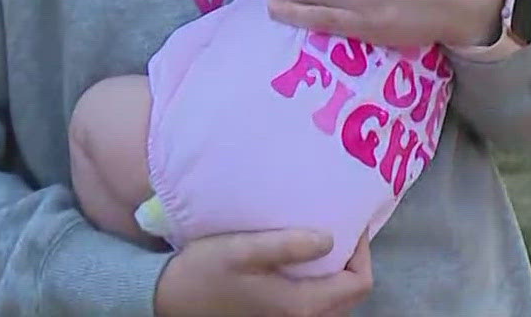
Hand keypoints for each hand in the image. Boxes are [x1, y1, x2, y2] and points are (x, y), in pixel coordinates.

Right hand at [154, 228, 371, 316]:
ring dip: (340, 277)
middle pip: (352, 296)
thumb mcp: (244, 249)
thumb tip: (331, 238)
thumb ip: (288, 244)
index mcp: (300, 306)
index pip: (358, 283)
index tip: (351, 223)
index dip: (363, 251)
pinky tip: (309, 265)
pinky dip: (324, 288)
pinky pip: (317, 309)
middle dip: (355, 263)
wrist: (167, 299)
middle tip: (344, 231)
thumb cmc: (205, 270)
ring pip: (336, 306)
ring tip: (328, 245)